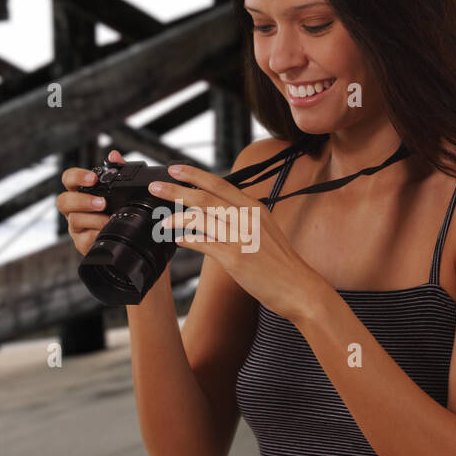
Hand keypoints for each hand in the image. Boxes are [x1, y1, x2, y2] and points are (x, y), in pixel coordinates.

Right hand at [56, 149, 124, 254]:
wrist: (121, 236)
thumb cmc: (114, 210)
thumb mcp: (119, 189)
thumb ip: (116, 170)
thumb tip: (114, 156)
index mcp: (79, 192)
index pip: (68, 179)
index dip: (77, 177)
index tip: (93, 179)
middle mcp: (73, 209)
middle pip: (63, 201)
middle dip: (82, 201)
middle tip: (101, 203)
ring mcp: (75, 226)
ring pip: (74, 220)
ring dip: (93, 218)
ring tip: (108, 219)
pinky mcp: (81, 242)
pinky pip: (84, 238)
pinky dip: (96, 234)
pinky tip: (106, 231)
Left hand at [150, 163, 328, 321]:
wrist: (298, 287)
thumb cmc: (280, 263)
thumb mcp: (264, 230)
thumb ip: (242, 219)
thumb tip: (213, 215)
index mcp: (254, 208)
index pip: (219, 184)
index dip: (194, 175)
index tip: (174, 168)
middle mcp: (247, 218)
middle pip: (205, 197)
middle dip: (176, 190)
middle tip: (156, 186)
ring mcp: (241, 237)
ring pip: (201, 218)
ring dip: (176, 218)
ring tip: (162, 220)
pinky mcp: (235, 257)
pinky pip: (204, 244)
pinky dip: (188, 240)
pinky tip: (178, 240)